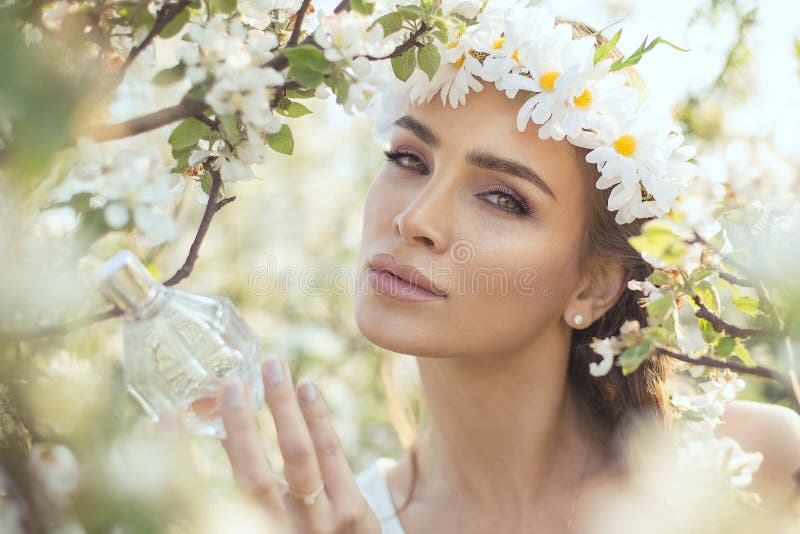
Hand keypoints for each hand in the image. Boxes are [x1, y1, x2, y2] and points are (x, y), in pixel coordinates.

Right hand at [158, 356, 381, 533]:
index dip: (180, 460)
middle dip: (240, 426)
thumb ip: (241, 490)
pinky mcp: (353, 509)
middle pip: (253, 477)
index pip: (205, 501)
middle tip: (229, 384)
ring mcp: (321, 522)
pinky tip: (306, 387)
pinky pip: (331, 454)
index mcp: (249, 533)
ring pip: (298, 457)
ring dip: (283, 407)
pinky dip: (317, 418)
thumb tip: (211, 429)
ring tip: (272, 366)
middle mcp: (279, 533)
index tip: (163, 420)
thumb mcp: (263, 522)